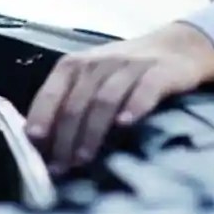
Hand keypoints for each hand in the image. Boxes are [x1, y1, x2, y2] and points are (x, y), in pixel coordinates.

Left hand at [24, 22, 213, 172]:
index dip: (42, 119)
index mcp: (75, 65)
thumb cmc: (125, 70)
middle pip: (76, 102)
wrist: (177, 46)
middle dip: (65, 138)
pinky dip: (134, 107)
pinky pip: (145, 89)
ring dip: (92, 131)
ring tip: (84, 158)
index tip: (35, 145)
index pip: (51, 92)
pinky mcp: (160, 72)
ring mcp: (130, 66)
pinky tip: (125, 124)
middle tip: (61, 167)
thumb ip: (68, 102)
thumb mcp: (92, 79)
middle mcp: (99, 62)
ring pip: (105, 99)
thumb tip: (40, 141)